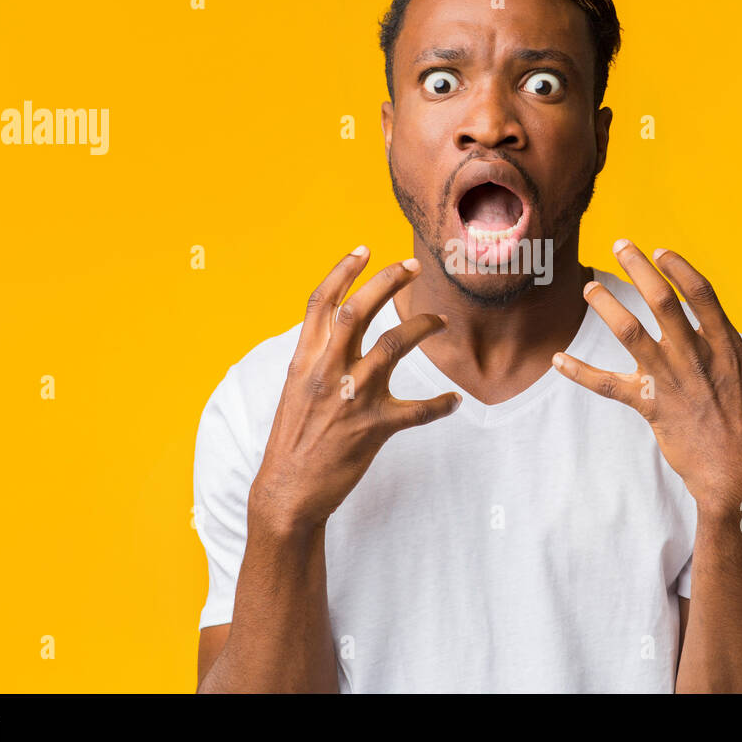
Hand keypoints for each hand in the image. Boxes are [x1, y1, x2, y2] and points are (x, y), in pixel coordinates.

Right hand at [249, 247, 461, 533]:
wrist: (287, 492)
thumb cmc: (293, 441)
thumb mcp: (295, 390)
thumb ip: (316, 358)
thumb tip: (337, 329)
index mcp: (304, 361)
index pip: (320, 302)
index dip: (343, 271)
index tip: (365, 249)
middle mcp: (326, 372)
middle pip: (358, 310)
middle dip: (387, 282)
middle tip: (414, 267)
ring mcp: (351, 398)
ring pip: (392, 346)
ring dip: (422, 326)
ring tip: (441, 320)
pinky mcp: (373, 428)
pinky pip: (418, 411)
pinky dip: (440, 405)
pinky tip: (454, 400)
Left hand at [551, 240, 741, 514]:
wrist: (739, 473)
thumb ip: (717, 346)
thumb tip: (701, 320)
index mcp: (726, 346)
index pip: (701, 293)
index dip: (679, 268)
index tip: (660, 250)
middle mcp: (698, 357)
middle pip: (662, 301)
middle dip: (639, 268)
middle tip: (621, 245)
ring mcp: (672, 380)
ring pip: (631, 331)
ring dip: (606, 305)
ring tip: (589, 288)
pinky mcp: (651, 406)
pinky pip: (607, 384)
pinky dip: (580, 371)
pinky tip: (558, 359)